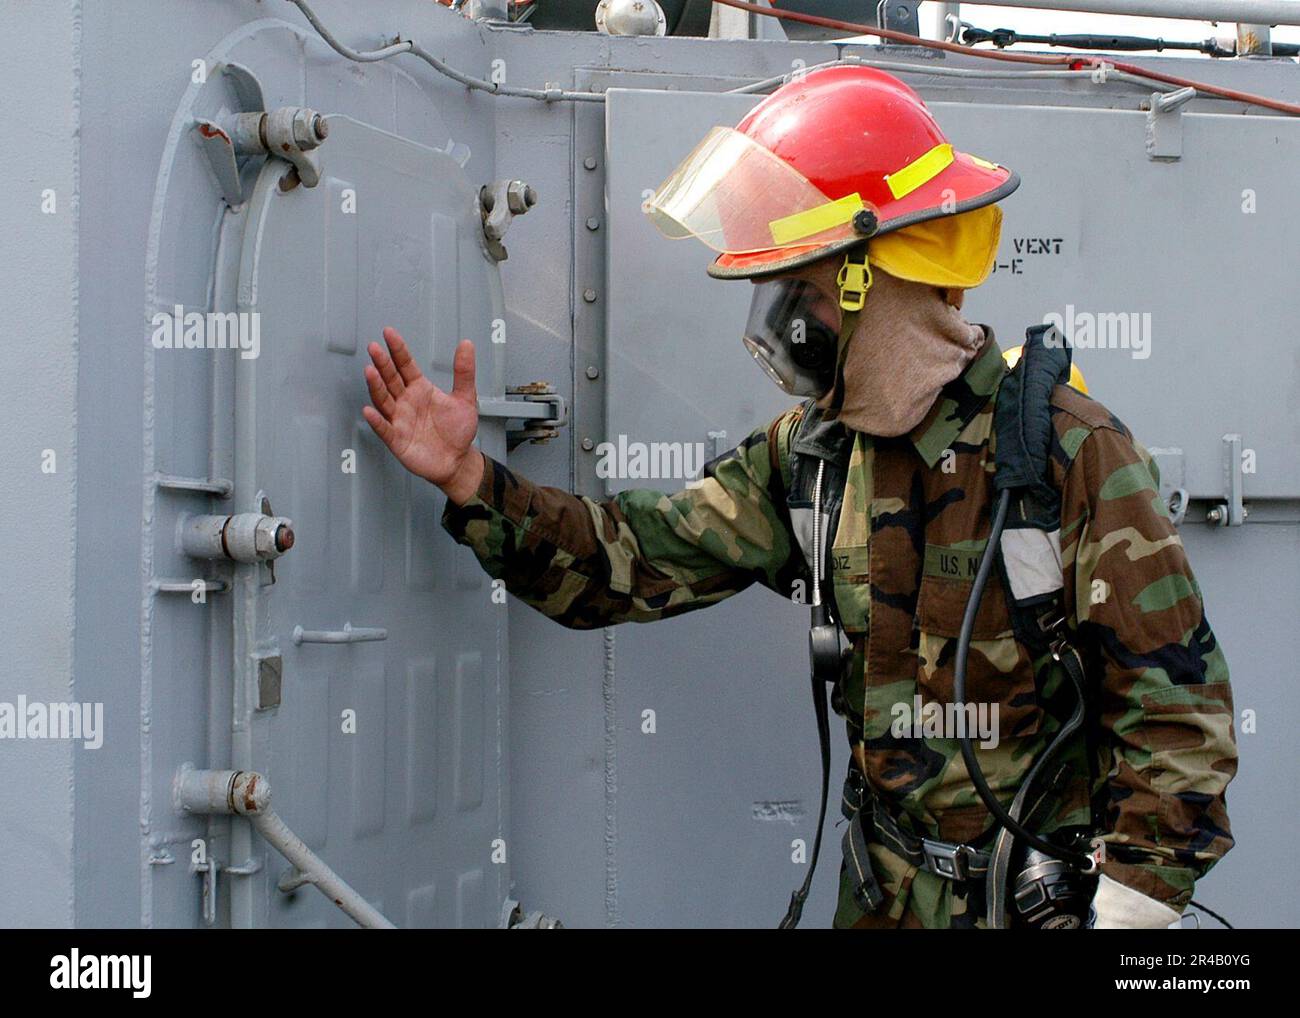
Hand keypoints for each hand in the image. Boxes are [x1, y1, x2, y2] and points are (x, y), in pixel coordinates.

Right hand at [362, 328, 483, 503]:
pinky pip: (384, 429)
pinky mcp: (397, 440)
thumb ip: (464, 372)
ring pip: (384, 400)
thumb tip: (467, 344)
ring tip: (370, 371)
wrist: (458, 460)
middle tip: (374, 347)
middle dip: (382, 363)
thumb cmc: (457, 430)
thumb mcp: (465, 398)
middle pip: (391, 379)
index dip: (397, 349)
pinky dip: (377, 421)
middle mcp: (406, 401)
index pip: (405, 365)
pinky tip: (369, 411)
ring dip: (376, 386)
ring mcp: (399, 420)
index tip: (388, 333)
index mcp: (420, 388)